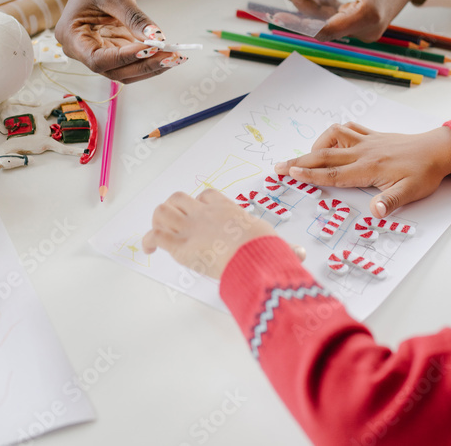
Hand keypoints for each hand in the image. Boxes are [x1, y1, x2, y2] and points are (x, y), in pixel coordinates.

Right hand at [55, 0, 185, 82]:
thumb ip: (135, 18)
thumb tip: (157, 38)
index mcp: (71, 37)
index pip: (97, 59)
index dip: (125, 58)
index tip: (151, 49)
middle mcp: (81, 50)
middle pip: (113, 70)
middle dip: (143, 65)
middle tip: (172, 56)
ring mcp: (98, 51)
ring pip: (125, 71)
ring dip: (150, 66)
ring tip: (175, 57)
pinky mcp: (113, 49)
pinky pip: (132, 61)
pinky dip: (151, 60)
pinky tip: (169, 54)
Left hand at [142, 190, 280, 278]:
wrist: (253, 255)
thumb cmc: (265, 247)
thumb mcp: (275, 242)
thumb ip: (286, 247)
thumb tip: (302, 254)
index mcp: (225, 209)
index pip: (206, 196)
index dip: (199, 204)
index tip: (199, 217)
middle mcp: (204, 213)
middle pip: (178, 198)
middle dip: (173, 208)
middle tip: (174, 224)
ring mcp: (190, 227)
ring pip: (162, 211)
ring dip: (158, 221)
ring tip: (159, 234)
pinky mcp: (180, 245)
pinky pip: (155, 234)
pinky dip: (149, 240)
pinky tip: (149, 248)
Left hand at [274, 0, 437, 41]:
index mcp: (367, 19)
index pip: (323, 30)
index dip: (298, 23)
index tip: (277, 15)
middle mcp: (364, 30)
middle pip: (319, 20)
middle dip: (298, 0)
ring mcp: (360, 28)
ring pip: (323, 13)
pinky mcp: (357, 21)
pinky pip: (332, 9)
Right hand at [274, 122, 450, 217]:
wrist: (438, 149)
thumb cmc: (424, 173)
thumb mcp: (410, 192)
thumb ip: (389, 202)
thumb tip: (374, 213)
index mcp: (368, 168)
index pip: (333, 174)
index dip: (310, 175)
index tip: (290, 174)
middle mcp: (363, 152)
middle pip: (324, 156)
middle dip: (299, 161)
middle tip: (278, 166)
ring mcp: (367, 141)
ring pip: (334, 137)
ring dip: (315, 145)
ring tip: (305, 156)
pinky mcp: (374, 135)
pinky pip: (350, 128)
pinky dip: (336, 132)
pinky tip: (332, 138)